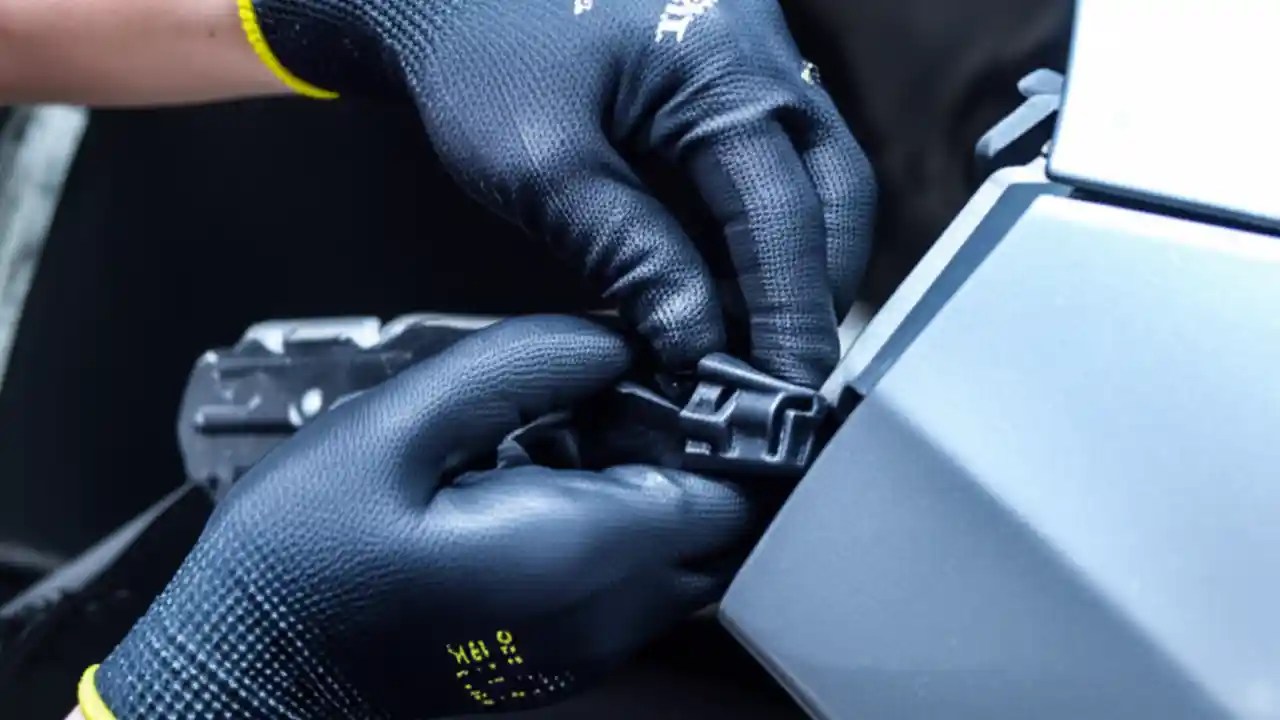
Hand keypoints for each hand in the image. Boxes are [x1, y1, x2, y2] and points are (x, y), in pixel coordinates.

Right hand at [86, 316, 763, 718]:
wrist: (249, 675)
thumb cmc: (300, 568)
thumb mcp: (393, 430)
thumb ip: (517, 368)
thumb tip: (614, 338)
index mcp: (580, 552)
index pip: (737, 486)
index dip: (726, 415)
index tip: (676, 367)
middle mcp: (609, 613)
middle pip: (729, 521)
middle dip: (696, 444)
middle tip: (609, 393)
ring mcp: (594, 643)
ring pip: (691, 550)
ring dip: (656, 479)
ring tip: (558, 434)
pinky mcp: (569, 649)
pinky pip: (641, 579)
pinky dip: (623, 521)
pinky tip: (536, 483)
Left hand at [250, 0, 876, 386]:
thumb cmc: (478, 48)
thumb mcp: (540, 164)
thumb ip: (628, 253)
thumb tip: (696, 341)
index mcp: (723, 64)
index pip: (786, 214)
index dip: (790, 315)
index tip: (783, 392)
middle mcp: (760, 55)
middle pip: (833, 197)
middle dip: (813, 293)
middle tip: (779, 376)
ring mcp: (749, 61)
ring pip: (810, 184)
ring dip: (788, 269)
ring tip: (744, 344)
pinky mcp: (723, 79)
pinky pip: (766, 166)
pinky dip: (752, 236)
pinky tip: (716, 286)